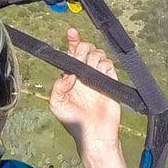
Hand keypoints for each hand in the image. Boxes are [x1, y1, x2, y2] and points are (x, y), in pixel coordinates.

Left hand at [49, 27, 125, 151]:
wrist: (94, 134)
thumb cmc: (74, 121)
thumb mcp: (57, 104)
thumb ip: (58, 87)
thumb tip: (68, 74)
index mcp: (71, 77)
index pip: (72, 54)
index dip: (73, 42)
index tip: (72, 33)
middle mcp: (85, 75)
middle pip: (86, 50)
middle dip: (83, 48)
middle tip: (81, 57)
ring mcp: (98, 78)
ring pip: (98, 55)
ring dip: (94, 57)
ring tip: (90, 70)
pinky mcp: (111, 82)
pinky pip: (110, 66)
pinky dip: (105, 65)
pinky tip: (100, 72)